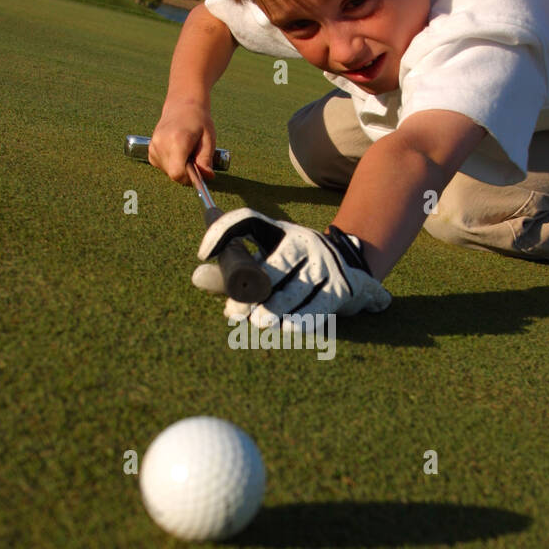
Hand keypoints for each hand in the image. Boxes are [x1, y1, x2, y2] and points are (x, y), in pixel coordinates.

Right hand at [148, 100, 216, 183]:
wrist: (182, 107)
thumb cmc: (198, 122)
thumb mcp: (208, 139)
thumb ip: (206, 159)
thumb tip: (208, 177)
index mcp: (177, 140)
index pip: (177, 173)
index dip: (188, 178)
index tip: (197, 172)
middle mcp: (161, 144)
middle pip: (173, 174)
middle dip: (186, 173)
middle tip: (194, 158)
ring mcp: (153, 147)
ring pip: (169, 172)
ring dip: (180, 168)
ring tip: (186, 151)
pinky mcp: (150, 151)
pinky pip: (163, 167)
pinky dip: (172, 164)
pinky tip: (177, 151)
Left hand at [192, 209, 391, 323]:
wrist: (351, 279)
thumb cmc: (293, 273)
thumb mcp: (264, 265)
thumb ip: (229, 273)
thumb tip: (196, 278)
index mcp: (279, 231)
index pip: (247, 220)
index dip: (223, 232)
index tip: (202, 255)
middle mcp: (304, 241)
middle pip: (276, 263)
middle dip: (253, 291)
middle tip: (235, 313)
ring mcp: (324, 265)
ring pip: (296, 289)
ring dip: (276, 310)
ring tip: (261, 323)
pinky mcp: (339, 289)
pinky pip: (315, 308)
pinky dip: (298, 321)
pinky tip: (286, 328)